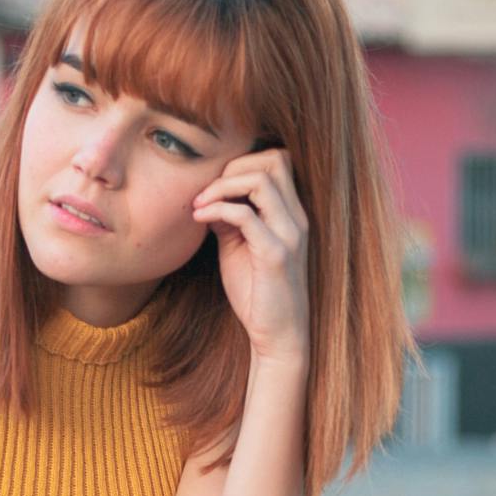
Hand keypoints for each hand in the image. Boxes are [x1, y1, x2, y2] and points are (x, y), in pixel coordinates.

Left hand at [191, 147, 311, 368]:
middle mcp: (296, 218)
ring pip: (262, 180)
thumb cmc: (257, 292)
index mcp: (291, 213)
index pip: (277, 159)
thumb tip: (207, 195)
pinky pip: (245, 215)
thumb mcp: (237, 246)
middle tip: (204, 192)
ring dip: (222, 186)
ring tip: (199, 204)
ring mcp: (289, 235)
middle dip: (232, 167)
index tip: (212, 186)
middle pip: (274, 159)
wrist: (278, 336)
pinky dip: (217, 209)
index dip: (241, 163)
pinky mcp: (275, 255)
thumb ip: (228, 217)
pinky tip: (199, 219)